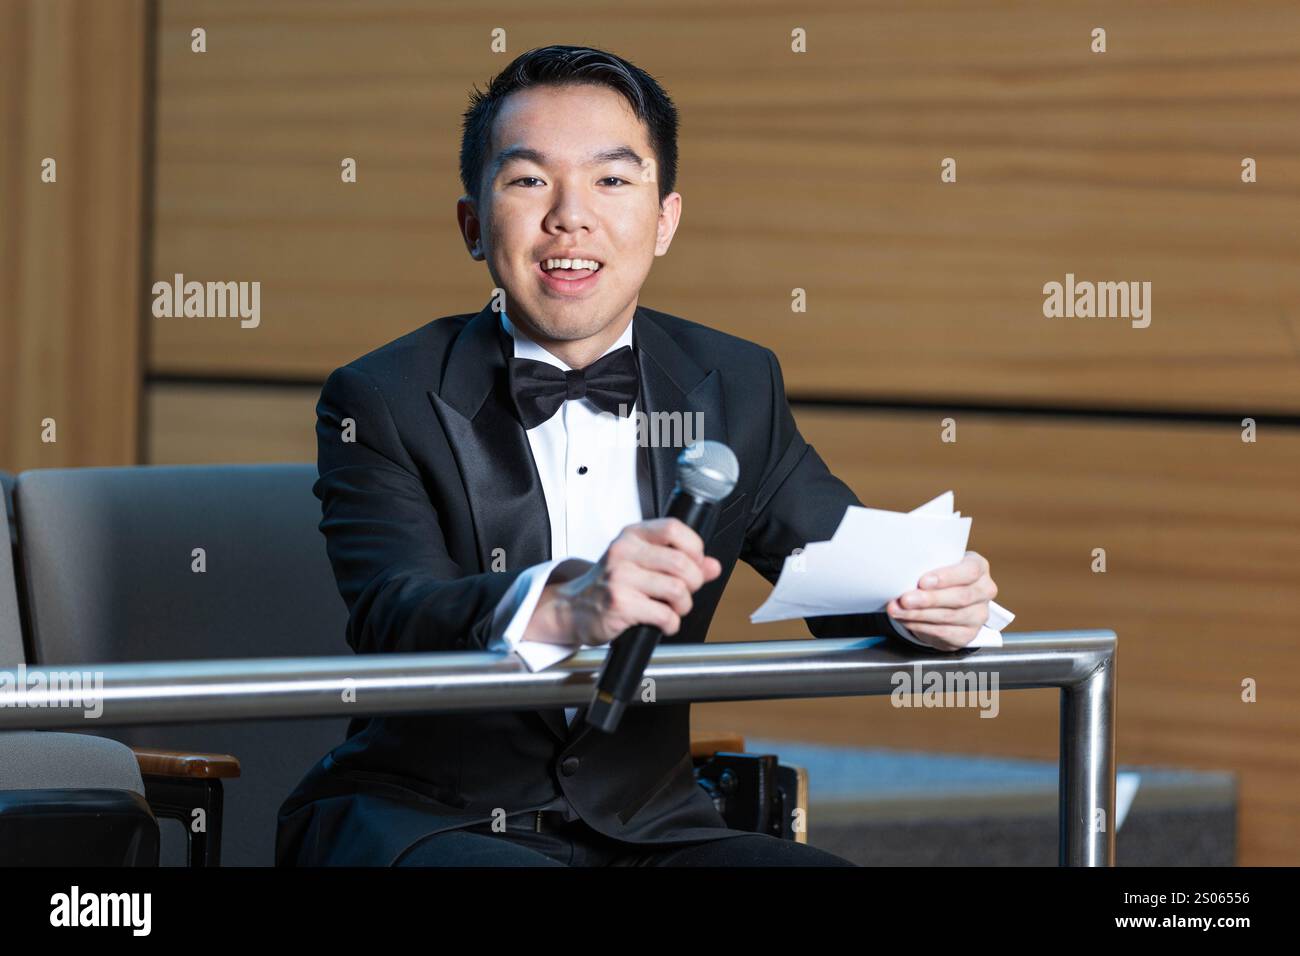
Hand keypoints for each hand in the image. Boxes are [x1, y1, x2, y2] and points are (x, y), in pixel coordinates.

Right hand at [525, 518, 721, 645]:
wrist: (573, 609)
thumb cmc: (610, 585)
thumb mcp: (642, 564)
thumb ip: (680, 561)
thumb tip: (713, 566)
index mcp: (632, 535)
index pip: (674, 528)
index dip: (695, 548)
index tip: (695, 564)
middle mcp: (624, 552)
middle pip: (682, 563)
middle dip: (694, 584)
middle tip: (685, 593)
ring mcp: (620, 577)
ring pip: (677, 589)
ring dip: (683, 606)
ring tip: (674, 609)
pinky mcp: (620, 604)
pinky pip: (664, 615)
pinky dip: (671, 624)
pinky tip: (662, 622)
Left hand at [885, 550, 996, 650]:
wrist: (945, 601)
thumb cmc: (939, 576)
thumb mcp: (936, 564)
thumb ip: (927, 566)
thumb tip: (902, 573)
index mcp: (979, 567)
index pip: (970, 571)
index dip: (947, 577)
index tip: (923, 581)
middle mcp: (984, 591)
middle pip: (960, 597)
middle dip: (929, 599)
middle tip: (905, 599)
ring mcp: (979, 615)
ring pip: (949, 616)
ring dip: (919, 615)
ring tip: (898, 610)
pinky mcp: (968, 634)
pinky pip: (944, 632)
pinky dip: (921, 626)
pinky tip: (907, 620)